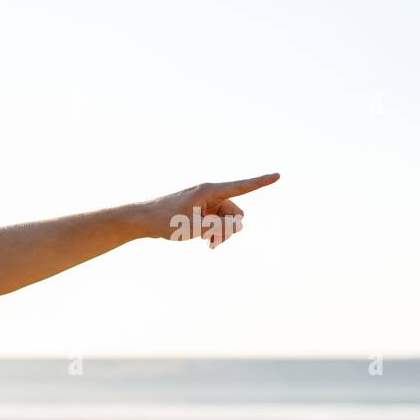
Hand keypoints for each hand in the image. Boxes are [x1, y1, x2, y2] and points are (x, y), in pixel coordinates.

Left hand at [143, 172, 279, 248]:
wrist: (142, 220)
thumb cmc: (164, 220)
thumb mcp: (193, 227)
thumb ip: (218, 227)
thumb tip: (236, 226)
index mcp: (209, 191)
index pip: (241, 187)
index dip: (260, 182)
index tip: (277, 175)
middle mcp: (210, 193)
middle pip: (235, 212)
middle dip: (229, 229)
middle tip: (213, 243)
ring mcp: (205, 202)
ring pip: (227, 219)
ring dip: (221, 233)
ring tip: (207, 244)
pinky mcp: (200, 210)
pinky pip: (217, 221)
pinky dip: (214, 231)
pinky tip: (205, 241)